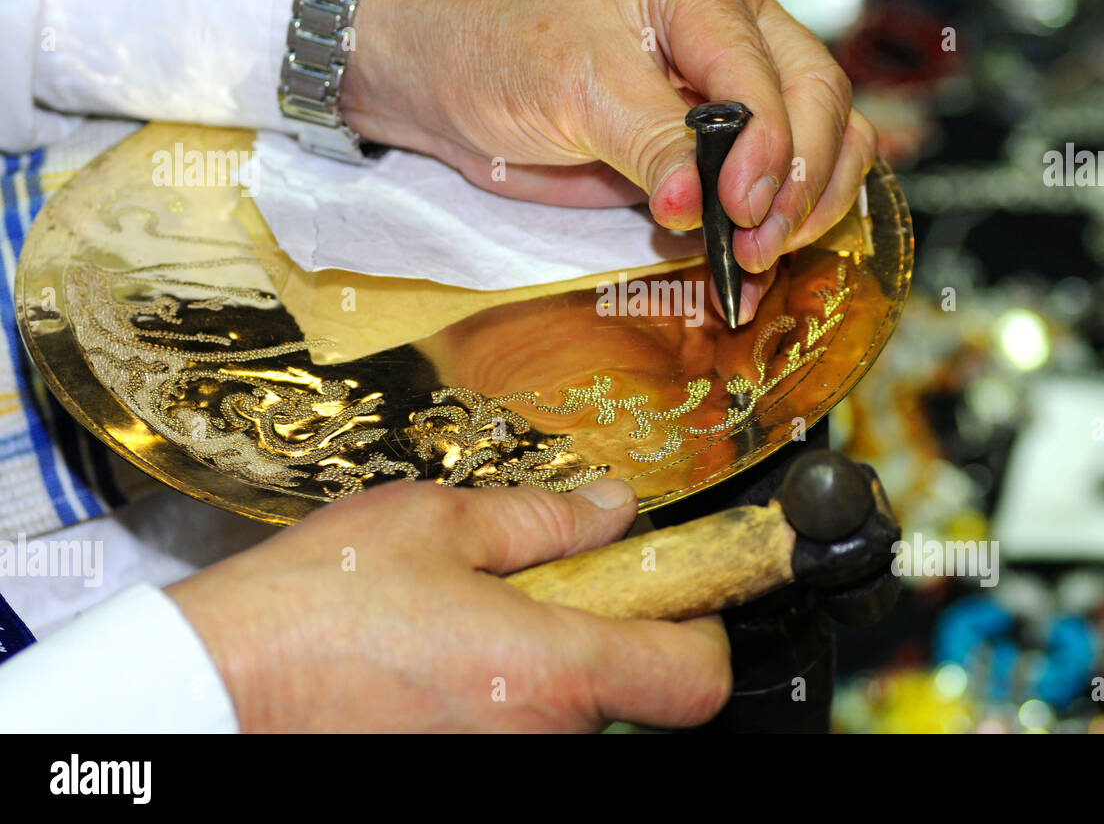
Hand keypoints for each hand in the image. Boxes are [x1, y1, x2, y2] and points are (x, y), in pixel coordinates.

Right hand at [166, 479, 730, 731]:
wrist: (220, 684)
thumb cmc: (318, 604)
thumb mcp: (438, 523)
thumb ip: (546, 519)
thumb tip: (614, 509)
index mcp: (552, 672)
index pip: (698, 680)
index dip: (704, 628)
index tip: (679, 587)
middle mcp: (541, 740)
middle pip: (634, 690)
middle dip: (612, 629)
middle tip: (550, 579)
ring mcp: (502, 768)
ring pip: (574, 710)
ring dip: (553, 659)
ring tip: (477, 611)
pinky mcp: (464, 771)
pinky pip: (522, 728)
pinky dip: (509, 690)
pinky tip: (449, 653)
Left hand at [340, 0, 875, 324]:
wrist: (449, 86)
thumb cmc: (499, 52)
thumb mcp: (574, 88)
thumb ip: (649, 142)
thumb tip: (701, 203)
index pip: (764, 65)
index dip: (767, 141)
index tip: (741, 205)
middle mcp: (730, 25)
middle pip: (815, 98)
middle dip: (795, 178)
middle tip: (758, 242)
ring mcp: (729, 86)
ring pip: (819, 137)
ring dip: (802, 205)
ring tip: (757, 257)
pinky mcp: (714, 143)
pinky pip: (774, 181)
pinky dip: (776, 223)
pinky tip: (751, 264)